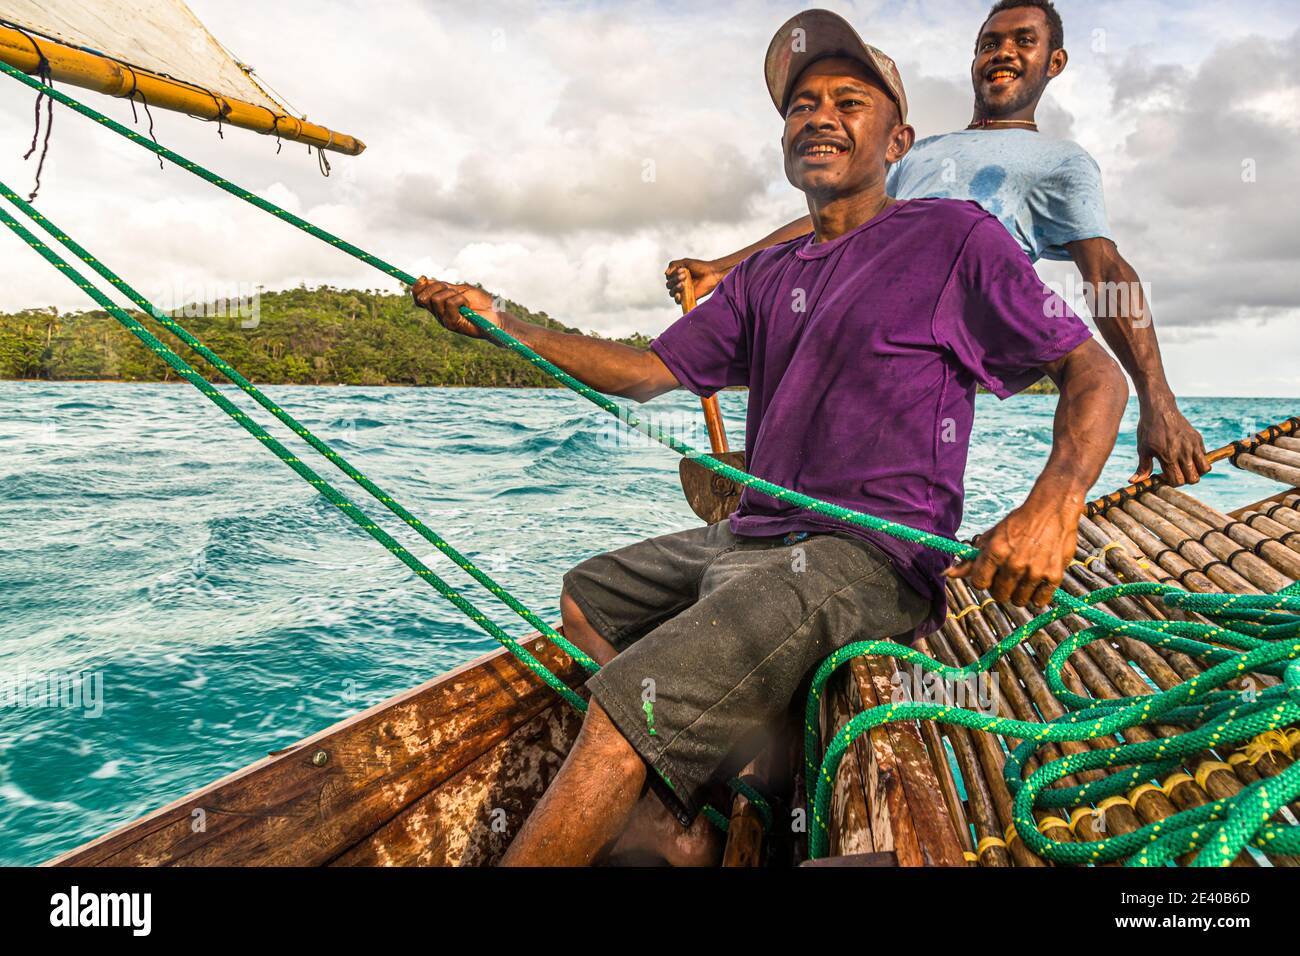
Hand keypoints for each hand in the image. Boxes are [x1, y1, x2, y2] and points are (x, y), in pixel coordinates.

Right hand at [411, 277, 504, 341]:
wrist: (496, 315)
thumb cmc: (481, 302)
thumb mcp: (460, 289)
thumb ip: (443, 286)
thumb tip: (424, 280)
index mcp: (438, 306)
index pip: (418, 297)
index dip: (417, 287)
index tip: (424, 277)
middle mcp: (438, 314)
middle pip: (424, 297)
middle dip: (437, 287)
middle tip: (453, 290)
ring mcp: (444, 320)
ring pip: (437, 299)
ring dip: (453, 293)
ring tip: (464, 300)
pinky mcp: (453, 324)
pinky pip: (450, 304)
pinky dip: (461, 299)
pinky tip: (468, 306)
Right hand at [664, 258, 723, 304]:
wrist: (712, 273)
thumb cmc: (700, 267)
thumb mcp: (685, 262)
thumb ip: (674, 265)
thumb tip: (666, 273)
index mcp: (677, 275)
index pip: (668, 277)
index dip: (673, 274)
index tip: (682, 270)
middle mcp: (679, 283)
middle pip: (669, 285)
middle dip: (674, 280)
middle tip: (684, 275)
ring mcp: (683, 291)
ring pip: (672, 293)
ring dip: (675, 288)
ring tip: (683, 284)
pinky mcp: (688, 298)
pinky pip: (678, 302)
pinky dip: (677, 299)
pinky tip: (679, 295)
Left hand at [946, 490, 1081, 607]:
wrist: (1051, 509)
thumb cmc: (1017, 524)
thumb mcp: (991, 537)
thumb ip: (970, 560)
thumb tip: (947, 574)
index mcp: (995, 551)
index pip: (979, 583)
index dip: (982, 581)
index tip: (989, 574)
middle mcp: (1014, 563)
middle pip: (999, 596)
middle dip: (1000, 589)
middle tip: (1007, 576)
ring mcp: (1035, 571)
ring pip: (1018, 601)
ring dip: (1018, 594)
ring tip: (1022, 579)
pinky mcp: (1053, 575)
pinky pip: (1040, 601)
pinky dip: (1037, 596)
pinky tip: (1036, 583)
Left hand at [1132, 400, 1208, 485]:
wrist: (1159, 408)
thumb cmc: (1148, 429)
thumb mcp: (1142, 449)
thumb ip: (1142, 468)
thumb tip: (1134, 482)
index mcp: (1168, 457)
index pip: (1178, 481)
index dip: (1172, 483)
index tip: (1166, 476)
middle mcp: (1183, 452)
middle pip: (1194, 478)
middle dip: (1185, 479)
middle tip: (1176, 472)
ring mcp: (1193, 445)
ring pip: (1205, 469)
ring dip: (1197, 471)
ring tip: (1185, 467)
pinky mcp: (1198, 438)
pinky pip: (1205, 456)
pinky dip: (1199, 460)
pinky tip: (1187, 456)